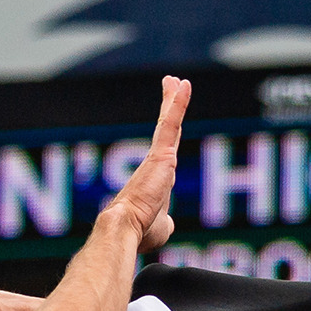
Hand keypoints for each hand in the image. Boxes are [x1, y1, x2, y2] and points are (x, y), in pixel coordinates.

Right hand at [103, 76, 189, 252]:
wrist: (127, 226)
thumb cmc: (140, 231)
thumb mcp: (160, 227)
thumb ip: (164, 220)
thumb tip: (166, 224)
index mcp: (156, 178)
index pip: (167, 147)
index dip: (170, 130)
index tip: (169, 116)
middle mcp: (156, 164)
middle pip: (167, 128)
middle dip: (170, 106)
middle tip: (172, 85)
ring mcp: (158, 158)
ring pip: (169, 122)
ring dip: (174, 99)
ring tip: (177, 80)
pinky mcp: (161, 154)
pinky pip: (171, 123)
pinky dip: (177, 104)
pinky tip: (183, 86)